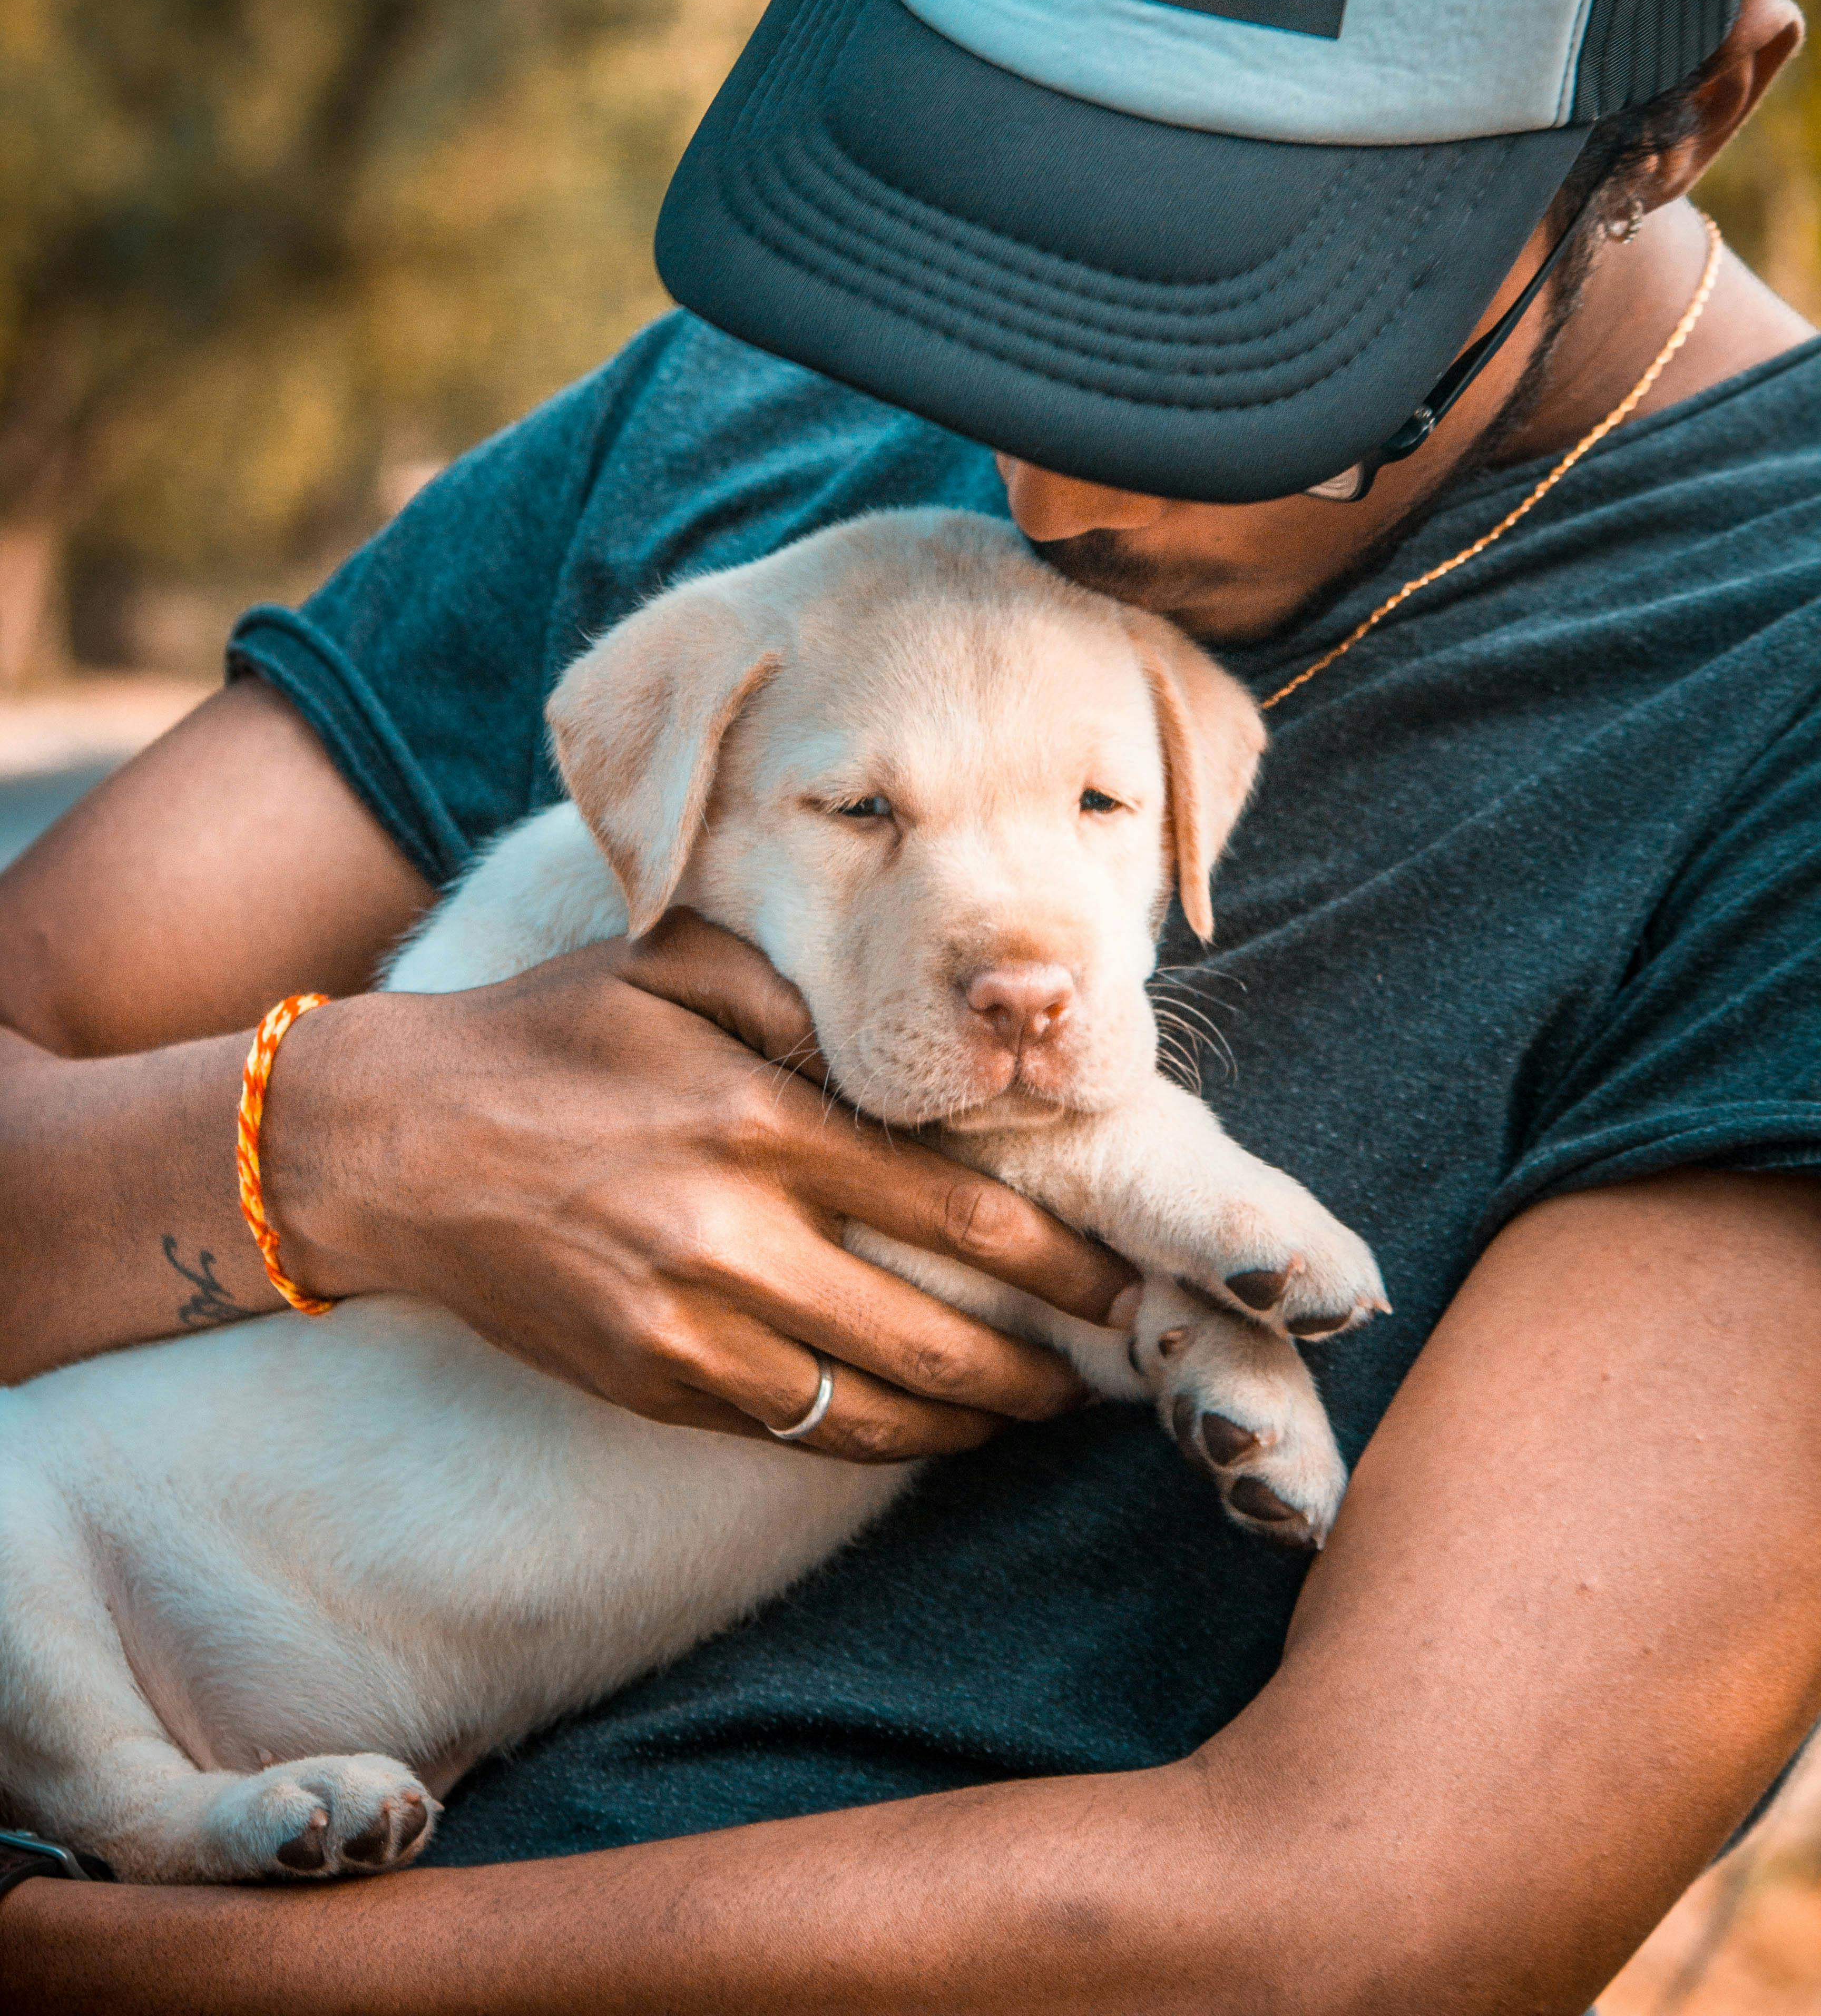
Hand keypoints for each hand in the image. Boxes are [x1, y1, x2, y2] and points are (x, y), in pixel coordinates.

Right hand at [262, 914, 1134, 1461]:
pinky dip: (871, 1437)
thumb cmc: (542, 1034)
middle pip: (931, 1325)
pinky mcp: (643, 1381)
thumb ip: (797, 996)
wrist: (384, 1143)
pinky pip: (787, 1428)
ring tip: (1036, 1410)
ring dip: (970, 1417)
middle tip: (1111, 1367)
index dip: (1055, 1257)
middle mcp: (727, 1232)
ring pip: (866, 1404)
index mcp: (752, 1117)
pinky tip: (923, 1430)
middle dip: (1042, 1358)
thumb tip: (910, 1044)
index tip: (1118, 1278)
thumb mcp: (671, 965)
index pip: (951, 1207)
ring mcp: (681, 1324)